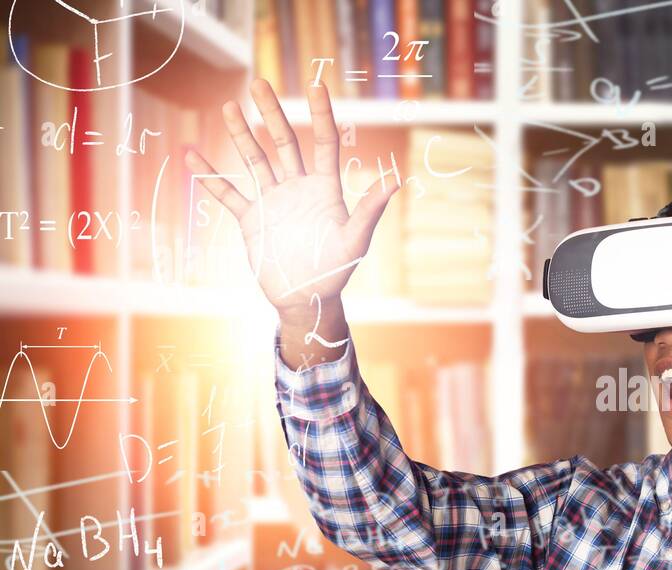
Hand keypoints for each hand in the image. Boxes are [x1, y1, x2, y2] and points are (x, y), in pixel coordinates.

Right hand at [184, 79, 398, 318]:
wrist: (306, 298)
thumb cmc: (336, 270)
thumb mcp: (355, 240)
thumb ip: (370, 209)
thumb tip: (396, 180)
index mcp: (325, 189)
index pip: (324, 143)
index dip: (321, 115)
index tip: (316, 85)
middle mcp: (298, 188)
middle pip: (285, 143)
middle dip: (272, 113)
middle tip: (260, 83)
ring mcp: (273, 201)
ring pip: (255, 161)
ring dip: (242, 135)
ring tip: (229, 107)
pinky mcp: (251, 218)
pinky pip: (227, 193)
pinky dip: (209, 176)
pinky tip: (191, 156)